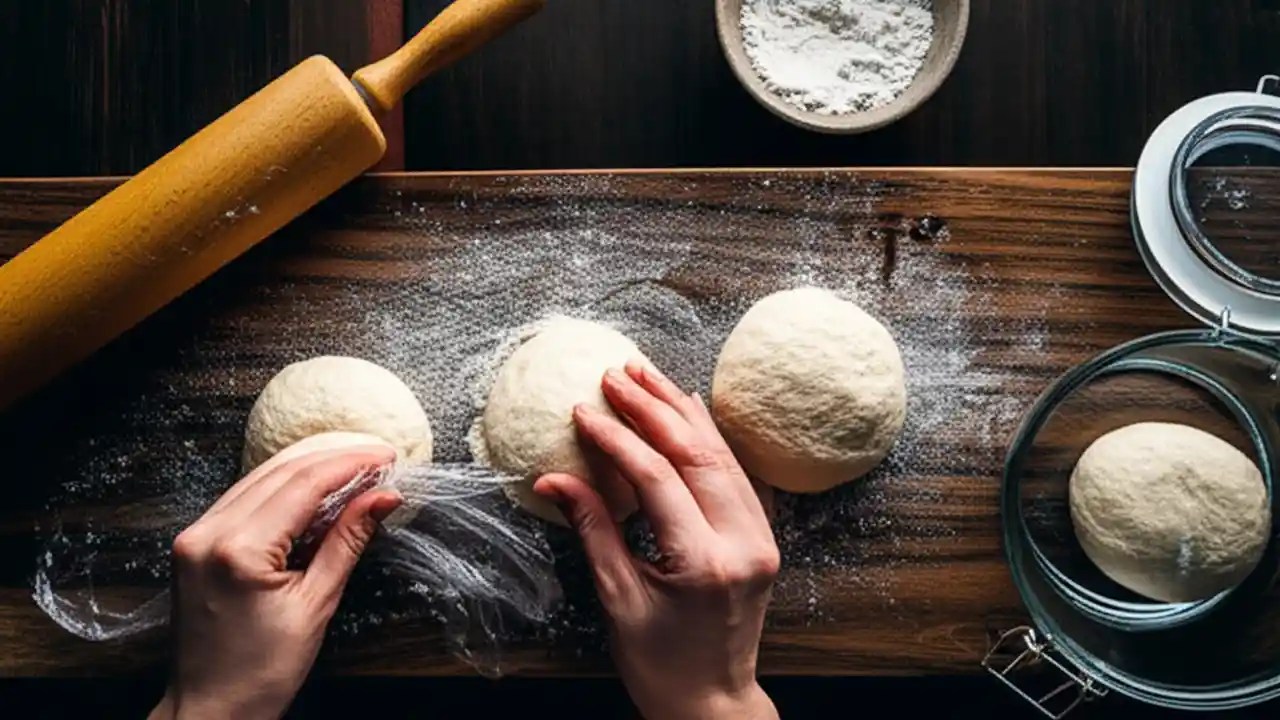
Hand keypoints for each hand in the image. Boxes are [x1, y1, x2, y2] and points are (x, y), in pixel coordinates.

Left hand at [150, 439, 400, 719]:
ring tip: (356, 470)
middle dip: (333, 458)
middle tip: (378, 459)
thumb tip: (384, 497)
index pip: (303, 484)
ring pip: (261, 478)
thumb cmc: (261, 673)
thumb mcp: (316, 605)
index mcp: (238, 550)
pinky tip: (316, 492)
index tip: (386, 457)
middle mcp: (208, 532)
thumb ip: (348, 542)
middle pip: (281, 471)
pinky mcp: (195, 541)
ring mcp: (196, 534)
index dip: (350, 464)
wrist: (209, 711)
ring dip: (310, 468)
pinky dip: (284, 488)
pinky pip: (245, 498)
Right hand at [535, 361, 779, 719]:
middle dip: (654, 408)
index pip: (658, 479)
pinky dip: (709, 439)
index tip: (585, 411)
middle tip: (618, 374)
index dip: (617, 439)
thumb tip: (554, 478)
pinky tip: (687, 412)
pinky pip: (737, 474)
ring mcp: (761, 537)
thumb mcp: (618, 600)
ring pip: (723, 456)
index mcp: (704, 563)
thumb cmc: (660, 665)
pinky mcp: (763, 536)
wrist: (712, 703)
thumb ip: (593, 531)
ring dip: (683, 413)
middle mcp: (742, 543)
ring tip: (648, 376)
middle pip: (698, 454)